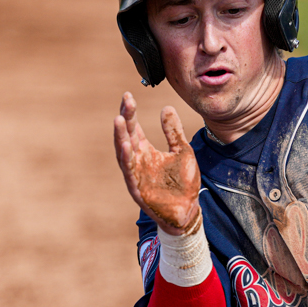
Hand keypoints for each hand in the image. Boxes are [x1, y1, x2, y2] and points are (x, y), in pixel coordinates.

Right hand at [112, 93, 201, 232]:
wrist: (188, 211)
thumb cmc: (183, 183)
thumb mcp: (182, 151)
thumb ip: (174, 132)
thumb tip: (166, 107)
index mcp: (146, 151)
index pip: (134, 128)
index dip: (130, 112)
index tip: (128, 95)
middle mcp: (137, 161)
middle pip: (127, 136)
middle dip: (125, 119)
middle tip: (126, 102)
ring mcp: (136, 175)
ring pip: (123, 152)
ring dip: (121, 136)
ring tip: (119, 119)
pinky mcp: (137, 189)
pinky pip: (129, 172)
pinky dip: (126, 158)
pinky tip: (126, 146)